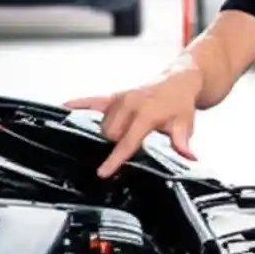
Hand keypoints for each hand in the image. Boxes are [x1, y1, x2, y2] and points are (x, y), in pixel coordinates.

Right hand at [63, 69, 202, 177]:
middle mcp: (129, 103)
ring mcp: (120, 98)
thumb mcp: (185, 124)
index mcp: (146, 112)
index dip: (115, 159)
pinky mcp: (114, 95)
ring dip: (109, 134)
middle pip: (110, 135)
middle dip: (115, 146)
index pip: (127, 141)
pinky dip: (79, 103)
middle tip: (131, 147)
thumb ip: (182, 142)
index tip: (102, 172)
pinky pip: (92, 100)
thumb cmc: (181, 104)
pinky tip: (65, 106)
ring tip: (124, 135)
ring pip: (103, 126)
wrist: (178, 81)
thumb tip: (189, 157)